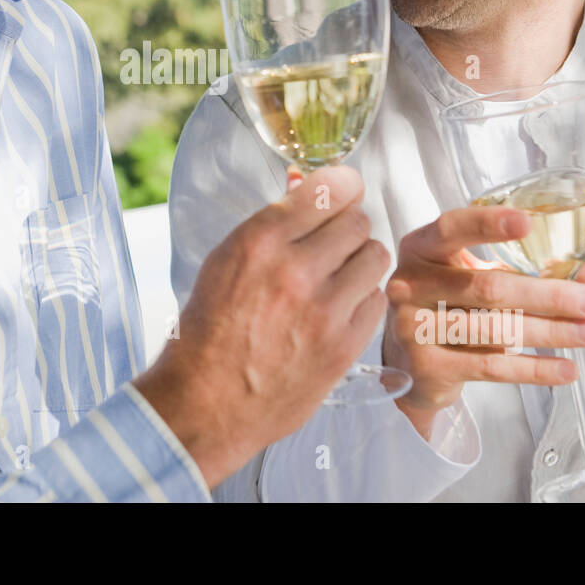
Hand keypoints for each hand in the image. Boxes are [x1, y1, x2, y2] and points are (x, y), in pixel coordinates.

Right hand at [134, 165, 388, 488]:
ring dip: (359, 261)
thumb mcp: (226, 261)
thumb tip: (307, 183)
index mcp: (259, 242)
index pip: (329, 189)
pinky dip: (362, 300)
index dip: (341, 187)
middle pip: (357, 220)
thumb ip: (273, 223)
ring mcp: (323, 311)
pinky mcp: (344, 346)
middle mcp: (294, 271)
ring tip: (338, 277)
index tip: (342, 193)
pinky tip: (339, 309)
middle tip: (331, 245)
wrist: (207, 401)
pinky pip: (377, 299)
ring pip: (374, 256)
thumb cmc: (211, 330)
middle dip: (346, 228)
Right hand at [382, 205, 584, 439]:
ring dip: (551, 332)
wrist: (412, 364)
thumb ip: (537, 265)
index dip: (488, 224)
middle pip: (488, 287)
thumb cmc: (452, 305)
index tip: (528, 222)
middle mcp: (409, 284)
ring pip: (494, 329)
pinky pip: (491, 367)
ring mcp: (413, 326)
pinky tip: (566, 368)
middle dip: (549, 295)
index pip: (451, 228)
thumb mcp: (482, 275)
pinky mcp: (426, 366)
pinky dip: (534, 369)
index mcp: (421, 248)